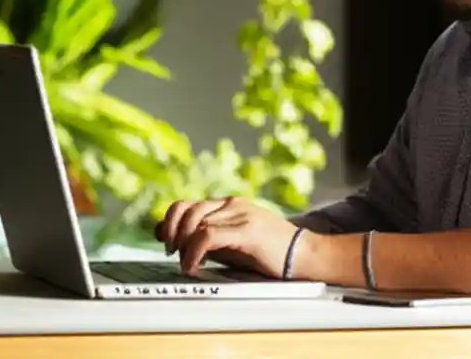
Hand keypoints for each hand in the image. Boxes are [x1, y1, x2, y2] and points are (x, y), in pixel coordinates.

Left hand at [154, 196, 303, 276]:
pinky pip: (208, 235)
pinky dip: (194, 252)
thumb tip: (170, 238)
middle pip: (186, 209)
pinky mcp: (246, 230)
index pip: (187, 204)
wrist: (305, 255)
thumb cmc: (269, 253)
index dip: (170, 221)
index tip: (165, 241)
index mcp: (228, 204)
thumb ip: (204, 238)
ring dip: (182, 244)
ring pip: (195, 221)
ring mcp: (240, 215)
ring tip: (184, 263)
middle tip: (171, 253)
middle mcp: (231, 204)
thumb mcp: (230, 243)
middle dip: (172, 232)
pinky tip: (193, 266)